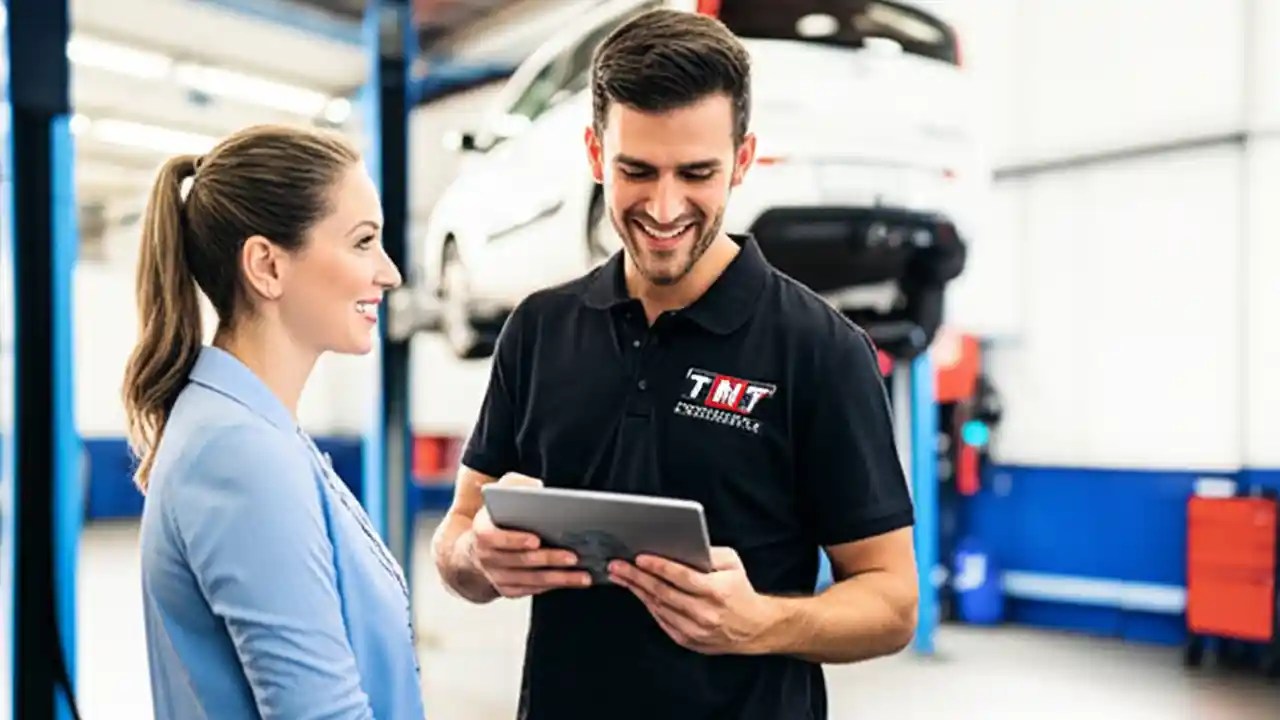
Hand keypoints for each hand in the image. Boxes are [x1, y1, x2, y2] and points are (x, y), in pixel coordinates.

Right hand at [467, 473, 591, 597]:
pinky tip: (574, 580)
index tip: (536, 540)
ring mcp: (497, 577)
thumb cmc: (497, 516)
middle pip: (520, 561)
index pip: (494, 538)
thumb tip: (536, 487)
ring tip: (583, 575)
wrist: (477, 548)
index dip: (515, 540)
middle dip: (549, 559)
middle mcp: (486, 557)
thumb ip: (515, 486)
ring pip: (531, 580)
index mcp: (482, 531)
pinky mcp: (508, 589)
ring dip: (559, 578)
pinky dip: (554, 586)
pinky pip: (533, 590)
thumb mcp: (501, 494)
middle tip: (573, 557)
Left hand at [608, 547, 776, 654]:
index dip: (659, 567)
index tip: (640, 558)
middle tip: (618, 566)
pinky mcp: (687, 640)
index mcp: (716, 591)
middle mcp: (705, 613)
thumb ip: (709, 553)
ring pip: (658, 607)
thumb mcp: (733, 564)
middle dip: (637, 577)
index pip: (681, 577)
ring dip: (637, 591)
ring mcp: (695, 630)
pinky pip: (661, 620)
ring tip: (621, 577)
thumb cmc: (740, 591)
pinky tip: (638, 592)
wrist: (754, 628)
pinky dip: (648, 605)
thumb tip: (682, 546)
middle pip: (663, 592)